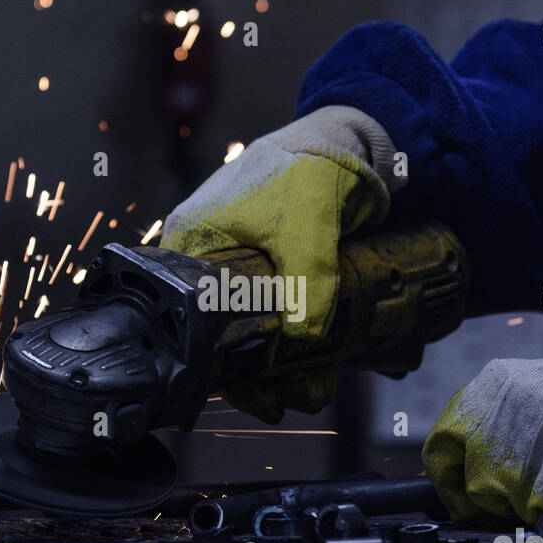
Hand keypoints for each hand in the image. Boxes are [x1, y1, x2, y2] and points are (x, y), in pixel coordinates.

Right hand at [161, 105, 399, 421]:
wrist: (355, 142)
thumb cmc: (310, 166)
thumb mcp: (307, 227)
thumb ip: (308, 281)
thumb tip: (307, 338)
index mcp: (194, 243)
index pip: (188, 316)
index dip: (215, 362)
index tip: (246, 393)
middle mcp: (212, 261)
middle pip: (224, 333)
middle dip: (257, 375)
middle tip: (287, 401)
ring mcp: (246, 269)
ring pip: (256, 332)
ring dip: (284, 366)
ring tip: (314, 391)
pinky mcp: (279, 273)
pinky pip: (283, 319)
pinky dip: (301, 346)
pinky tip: (323, 369)